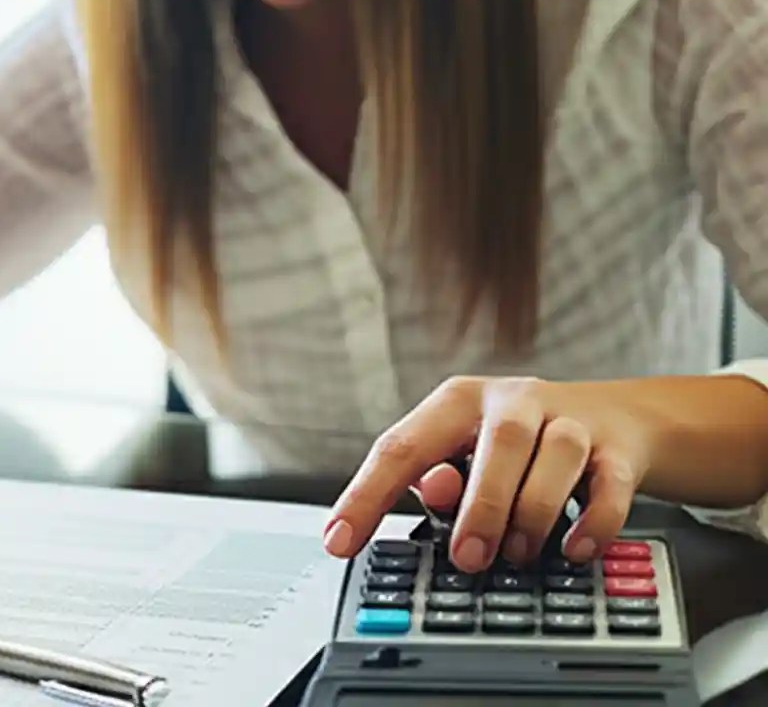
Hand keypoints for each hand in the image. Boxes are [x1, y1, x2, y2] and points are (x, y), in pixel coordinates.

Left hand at [324, 377, 656, 571]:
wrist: (620, 418)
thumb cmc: (521, 445)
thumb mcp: (468, 452)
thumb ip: (440, 477)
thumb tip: (431, 492)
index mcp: (458, 402)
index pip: (401, 446)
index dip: (366, 495)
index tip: (339, 542)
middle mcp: (514, 401)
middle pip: (499, 442)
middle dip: (480, 507)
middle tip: (466, 559)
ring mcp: (571, 420)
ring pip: (557, 455)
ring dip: (533, 513)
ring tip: (516, 555)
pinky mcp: (618, 448)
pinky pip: (610, 483)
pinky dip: (593, 521)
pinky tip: (573, 548)